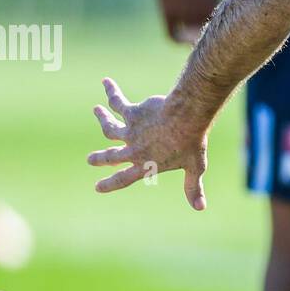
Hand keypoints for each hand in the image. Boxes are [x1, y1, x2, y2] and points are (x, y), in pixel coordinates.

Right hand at [87, 77, 208, 209]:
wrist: (186, 118)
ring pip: (109, 128)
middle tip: (89, 159)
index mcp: (146, 166)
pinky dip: (111, 92)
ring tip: (96, 110)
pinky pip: (117, 102)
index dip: (110, 184)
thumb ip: (193, 188)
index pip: (124, 179)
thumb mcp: (194, 167)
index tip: (97, 187)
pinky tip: (107, 82)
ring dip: (102, 119)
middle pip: (111, 156)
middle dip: (100, 158)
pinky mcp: (132, 113)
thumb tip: (200, 208)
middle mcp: (134, 151)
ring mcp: (131, 132)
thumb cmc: (192, 143)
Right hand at [157, 0, 231, 42]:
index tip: (234, 40)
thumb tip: (250, 1)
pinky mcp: (167, 13)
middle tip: (219, 47)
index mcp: (210, 6)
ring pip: (190, 37)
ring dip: (196, 41)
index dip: (228, 36)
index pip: (222, 29)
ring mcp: (180, 14)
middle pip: (206, 37)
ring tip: (202, 43)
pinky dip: (178, 40)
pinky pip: (172, 34)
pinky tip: (183, 42)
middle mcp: (195, 13)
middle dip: (213, 42)